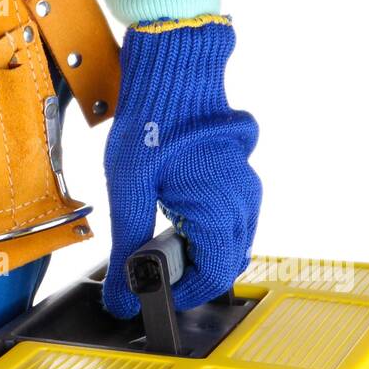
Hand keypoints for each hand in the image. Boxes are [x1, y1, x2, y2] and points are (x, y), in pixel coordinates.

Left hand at [101, 16, 260, 318]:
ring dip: (199, 255)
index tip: (153, 293)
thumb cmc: (152, 122)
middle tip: (151, 271)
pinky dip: (207, 233)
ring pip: (230, 244)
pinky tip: (175, 220)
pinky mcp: (239, 178)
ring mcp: (245, 188)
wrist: (174, 73)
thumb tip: (123, 295)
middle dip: (189, 276)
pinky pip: (231, 221)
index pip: (214, 276)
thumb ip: (128, 248)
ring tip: (159, 244)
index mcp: (219, 208)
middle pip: (225, 264)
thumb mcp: (128, 191)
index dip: (183, 294)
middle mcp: (242, 201)